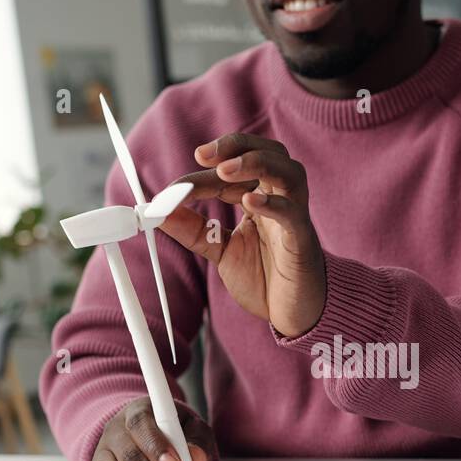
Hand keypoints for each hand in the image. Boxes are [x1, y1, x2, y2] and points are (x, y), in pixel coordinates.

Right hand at [89, 397, 216, 460]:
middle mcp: (114, 433)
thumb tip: (198, 459)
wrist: (144, 439)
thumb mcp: (191, 429)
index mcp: (137, 413)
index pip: (141, 425)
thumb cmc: (171, 434)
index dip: (156, 447)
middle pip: (129, 460)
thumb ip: (197, 442)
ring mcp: (102, 458)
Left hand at [158, 133, 325, 337]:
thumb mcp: (220, 250)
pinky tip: (251, 201)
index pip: (235, 170)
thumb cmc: (265, 279)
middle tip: (203, 154)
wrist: (292, 314)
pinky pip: (293, 214)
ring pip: (288, 172)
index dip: (205, 171)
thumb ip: (193, 230)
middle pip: (270, 152)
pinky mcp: (302, 241)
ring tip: (225, 170)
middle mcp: (281, 200)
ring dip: (256, 163)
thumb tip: (158, 211)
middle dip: (236, 146)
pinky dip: (273, 204)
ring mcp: (295, 217)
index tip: (175, 186)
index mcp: (261, 198)